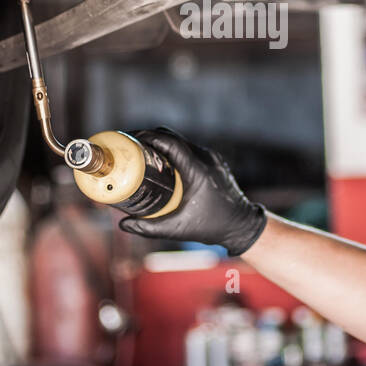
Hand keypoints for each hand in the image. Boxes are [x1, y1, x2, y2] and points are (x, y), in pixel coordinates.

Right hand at [117, 127, 266, 255]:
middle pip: (173, 137)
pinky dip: (173, 148)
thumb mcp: (178, 229)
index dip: (149, 136)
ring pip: (181, 140)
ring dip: (162, 141)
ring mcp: (211, 157)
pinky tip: (162, 159)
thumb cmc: (212, 227)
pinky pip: (189, 147)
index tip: (131, 138)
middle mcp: (206, 159)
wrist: (242, 225)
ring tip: (142, 151)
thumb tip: (124, 224)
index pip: (170, 143)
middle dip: (150, 136)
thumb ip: (149, 228)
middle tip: (130, 144)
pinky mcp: (213, 160)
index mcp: (198, 171)